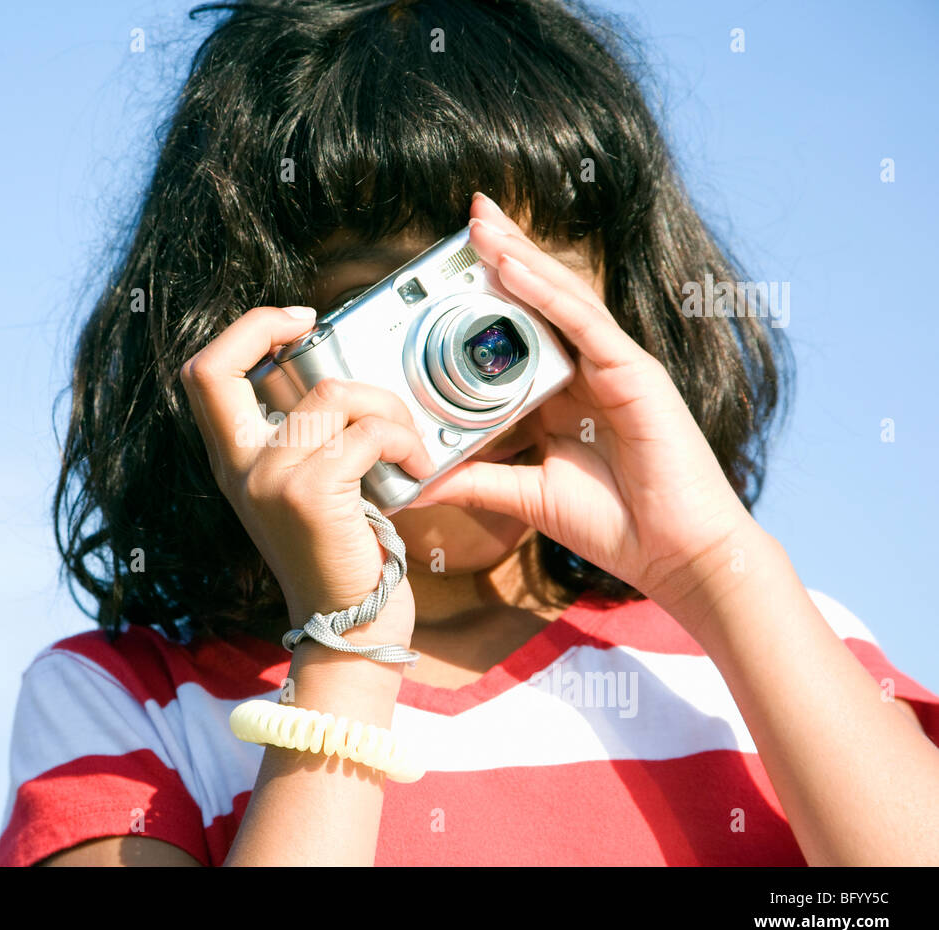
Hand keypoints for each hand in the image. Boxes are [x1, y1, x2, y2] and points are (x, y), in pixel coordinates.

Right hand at [181, 306, 435, 634]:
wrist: (349, 629)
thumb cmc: (340, 557)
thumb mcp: (302, 493)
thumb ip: (301, 440)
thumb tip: (338, 377)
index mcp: (234, 462)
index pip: (203, 375)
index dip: (243, 332)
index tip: (295, 324)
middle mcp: (239, 468)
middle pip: (217, 366)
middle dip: (265, 323)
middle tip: (315, 324)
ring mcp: (270, 479)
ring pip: (330, 393)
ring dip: (385, 407)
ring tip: (407, 442)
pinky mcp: (310, 494)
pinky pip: (366, 434)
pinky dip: (403, 442)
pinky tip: (417, 468)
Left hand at [419, 193, 756, 607]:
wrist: (674, 555)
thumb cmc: (614, 524)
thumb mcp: (524, 494)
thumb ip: (473, 479)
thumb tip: (415, 480)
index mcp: (564, 393)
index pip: (523, 329)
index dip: (492, 292)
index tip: (453, 264)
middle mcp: (589, 371)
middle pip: (542, 300)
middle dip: (506, 253)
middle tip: (470, 214)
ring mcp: (614, 367)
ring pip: (561, 299)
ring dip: (520, 257)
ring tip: (483, 225)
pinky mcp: (634, 373)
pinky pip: (584, 323)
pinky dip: (546, 294)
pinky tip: (513, 267)